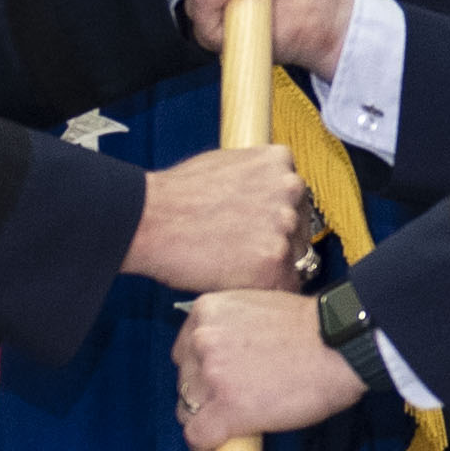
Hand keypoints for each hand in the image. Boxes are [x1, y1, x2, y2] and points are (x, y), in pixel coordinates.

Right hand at [122, 147, 305, 291]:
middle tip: (244, 250)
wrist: (151, 221)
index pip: (296, 196)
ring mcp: (285, 226)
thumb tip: (268, 193)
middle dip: (277, 241)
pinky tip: (238, 281)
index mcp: (279, 161)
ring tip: (236, 266)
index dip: (276, 218)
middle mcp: (290, 189)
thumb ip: (258, 178)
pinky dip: (264, 289)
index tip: (259, 229)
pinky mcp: (275, 263)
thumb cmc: (176, 195)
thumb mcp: (227, 165)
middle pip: (299, 226)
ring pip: (295, 258)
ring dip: (271, 266)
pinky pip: (284, 286)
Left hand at [171, 289, 363, 450]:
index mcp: (206, 311)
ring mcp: (212, 375)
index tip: (215, 383)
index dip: (199, 371)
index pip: (184, 350)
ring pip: (187, 409)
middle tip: (230, 402)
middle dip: (203, 393)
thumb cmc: (312, 327)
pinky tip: (219, 448)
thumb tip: (226, 358)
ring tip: (231, 424)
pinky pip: (197, 437)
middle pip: (184, 379)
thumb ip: (231, 328)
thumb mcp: (256, 309)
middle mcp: (202, 340)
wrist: (340, 344)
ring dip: (206, 418)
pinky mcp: (226, 409)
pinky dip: (205, 447)